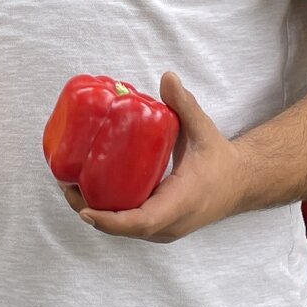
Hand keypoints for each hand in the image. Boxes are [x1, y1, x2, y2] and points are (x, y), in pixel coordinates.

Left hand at [72, 73, 243, 242]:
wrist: (241, 183)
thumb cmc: (221, 159)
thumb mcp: (204, 131)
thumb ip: (184, 105)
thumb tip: (167, 77)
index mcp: (182, 203)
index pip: (142, 221)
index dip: (110, 221)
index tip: (84, 209)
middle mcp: (171, 224)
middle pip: (123, 228)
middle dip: (90, 211)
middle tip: (65, 185)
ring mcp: (165, 229)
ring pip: (124, 229)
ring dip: (95, 213)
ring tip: (69, 187)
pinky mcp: (160, 227)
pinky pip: (130, 224)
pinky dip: (107, 213)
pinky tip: (87, 192)